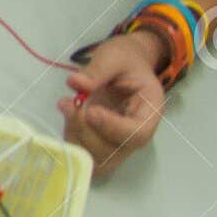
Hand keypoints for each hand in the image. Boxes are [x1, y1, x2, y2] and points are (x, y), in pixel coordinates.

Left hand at [58, 32, 165, 177]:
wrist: (123, 66)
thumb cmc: (125, 61)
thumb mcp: (115, 56)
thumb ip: (98, 70)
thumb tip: (76, 83)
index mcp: (149, 113)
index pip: (136, 134)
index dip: (111, 127)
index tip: (90, 111)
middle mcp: (135, 135)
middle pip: (113, 152)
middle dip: (87, 132)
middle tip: (70, 103)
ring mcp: (116, 144)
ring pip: (95, 159)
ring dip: (75, 135)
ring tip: (67, 105)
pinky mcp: (98, 145)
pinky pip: (83, 155)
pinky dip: (70, 136)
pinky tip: (68, 111)